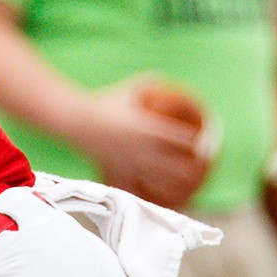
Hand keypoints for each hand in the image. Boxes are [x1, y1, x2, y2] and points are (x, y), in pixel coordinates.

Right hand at [77, 77, 206, 207]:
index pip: (181, 139)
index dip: (195, 142)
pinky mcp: (117, 170)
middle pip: (174, 165)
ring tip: (185, 185)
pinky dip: (147, 192)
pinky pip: (135, 186)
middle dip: (189, 168)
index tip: (201, 143)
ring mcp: (129, 163)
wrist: (75, 120)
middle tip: (198, 168)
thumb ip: (150, 84)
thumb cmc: (104, 102)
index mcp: (148, 130)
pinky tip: (156, 196)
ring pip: (158, 180)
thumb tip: (166, 80)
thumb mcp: (129, 88)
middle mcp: (142, 150)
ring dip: (174, 183)